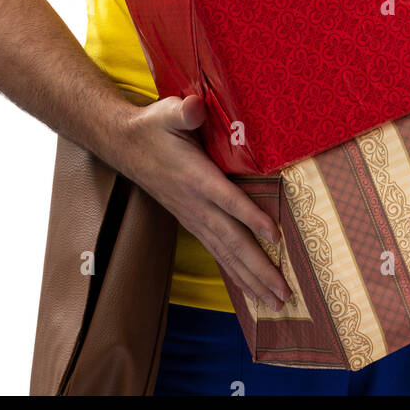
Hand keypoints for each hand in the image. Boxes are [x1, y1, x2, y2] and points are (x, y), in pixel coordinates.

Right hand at [117, 93, 291, 309]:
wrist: (124, 145)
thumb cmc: (153, 126)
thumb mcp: (168, 112)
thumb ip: (183, 111)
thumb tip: (193, 107)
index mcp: (195, 177)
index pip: (227, 200)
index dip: (251, 217)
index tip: (276, 235)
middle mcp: (196, 204)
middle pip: (232, 240)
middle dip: (259, 268)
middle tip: (285, 292)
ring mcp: (194, 217)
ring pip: (226, 253)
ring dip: (252, 279)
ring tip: (275, 302)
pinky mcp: (192, 221)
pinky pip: (217, 252)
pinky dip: (236, 272)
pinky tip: (251, 289)